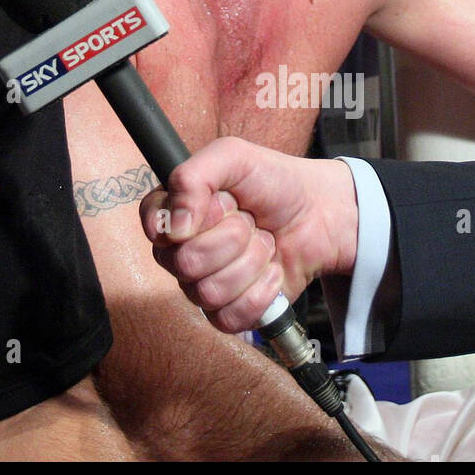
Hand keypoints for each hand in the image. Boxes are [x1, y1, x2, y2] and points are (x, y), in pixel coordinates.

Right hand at [139, 138, 358, 335]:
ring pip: (208, 292)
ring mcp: (202, 282)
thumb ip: (192, 176)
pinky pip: (228, 317)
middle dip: (232, 238)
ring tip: (264, 243)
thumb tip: (175, 227)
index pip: (154, 226)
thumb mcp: (233, 156)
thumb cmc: (274, 181)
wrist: (320, 214)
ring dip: (250, 264)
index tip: (222, 203)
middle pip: (185, 263)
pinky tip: (271, 271)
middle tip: (250, 221)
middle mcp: (181, 249)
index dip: (189, 219)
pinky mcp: (228, 310)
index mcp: (174, 210)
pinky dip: (260, 293)